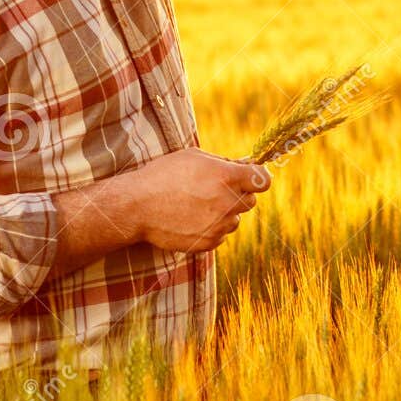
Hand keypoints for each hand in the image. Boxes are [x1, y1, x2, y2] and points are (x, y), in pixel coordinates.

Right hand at [123, 147, 268, 252]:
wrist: (137, 206)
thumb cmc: (164, 175)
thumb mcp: (194, 157)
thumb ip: (224, 162)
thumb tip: (246, 165)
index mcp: (226, 177)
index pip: (263, 180)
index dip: (259, 178)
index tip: (253, 178)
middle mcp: (227, 202)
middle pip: (250, 201)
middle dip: (238, 195)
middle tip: (215, 190)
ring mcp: (219, 225)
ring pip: (235, 220)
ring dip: (224, 213)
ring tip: (197, 205)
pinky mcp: (209, 242)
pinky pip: (221, 235)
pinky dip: (211, 228)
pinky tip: (190, 219)